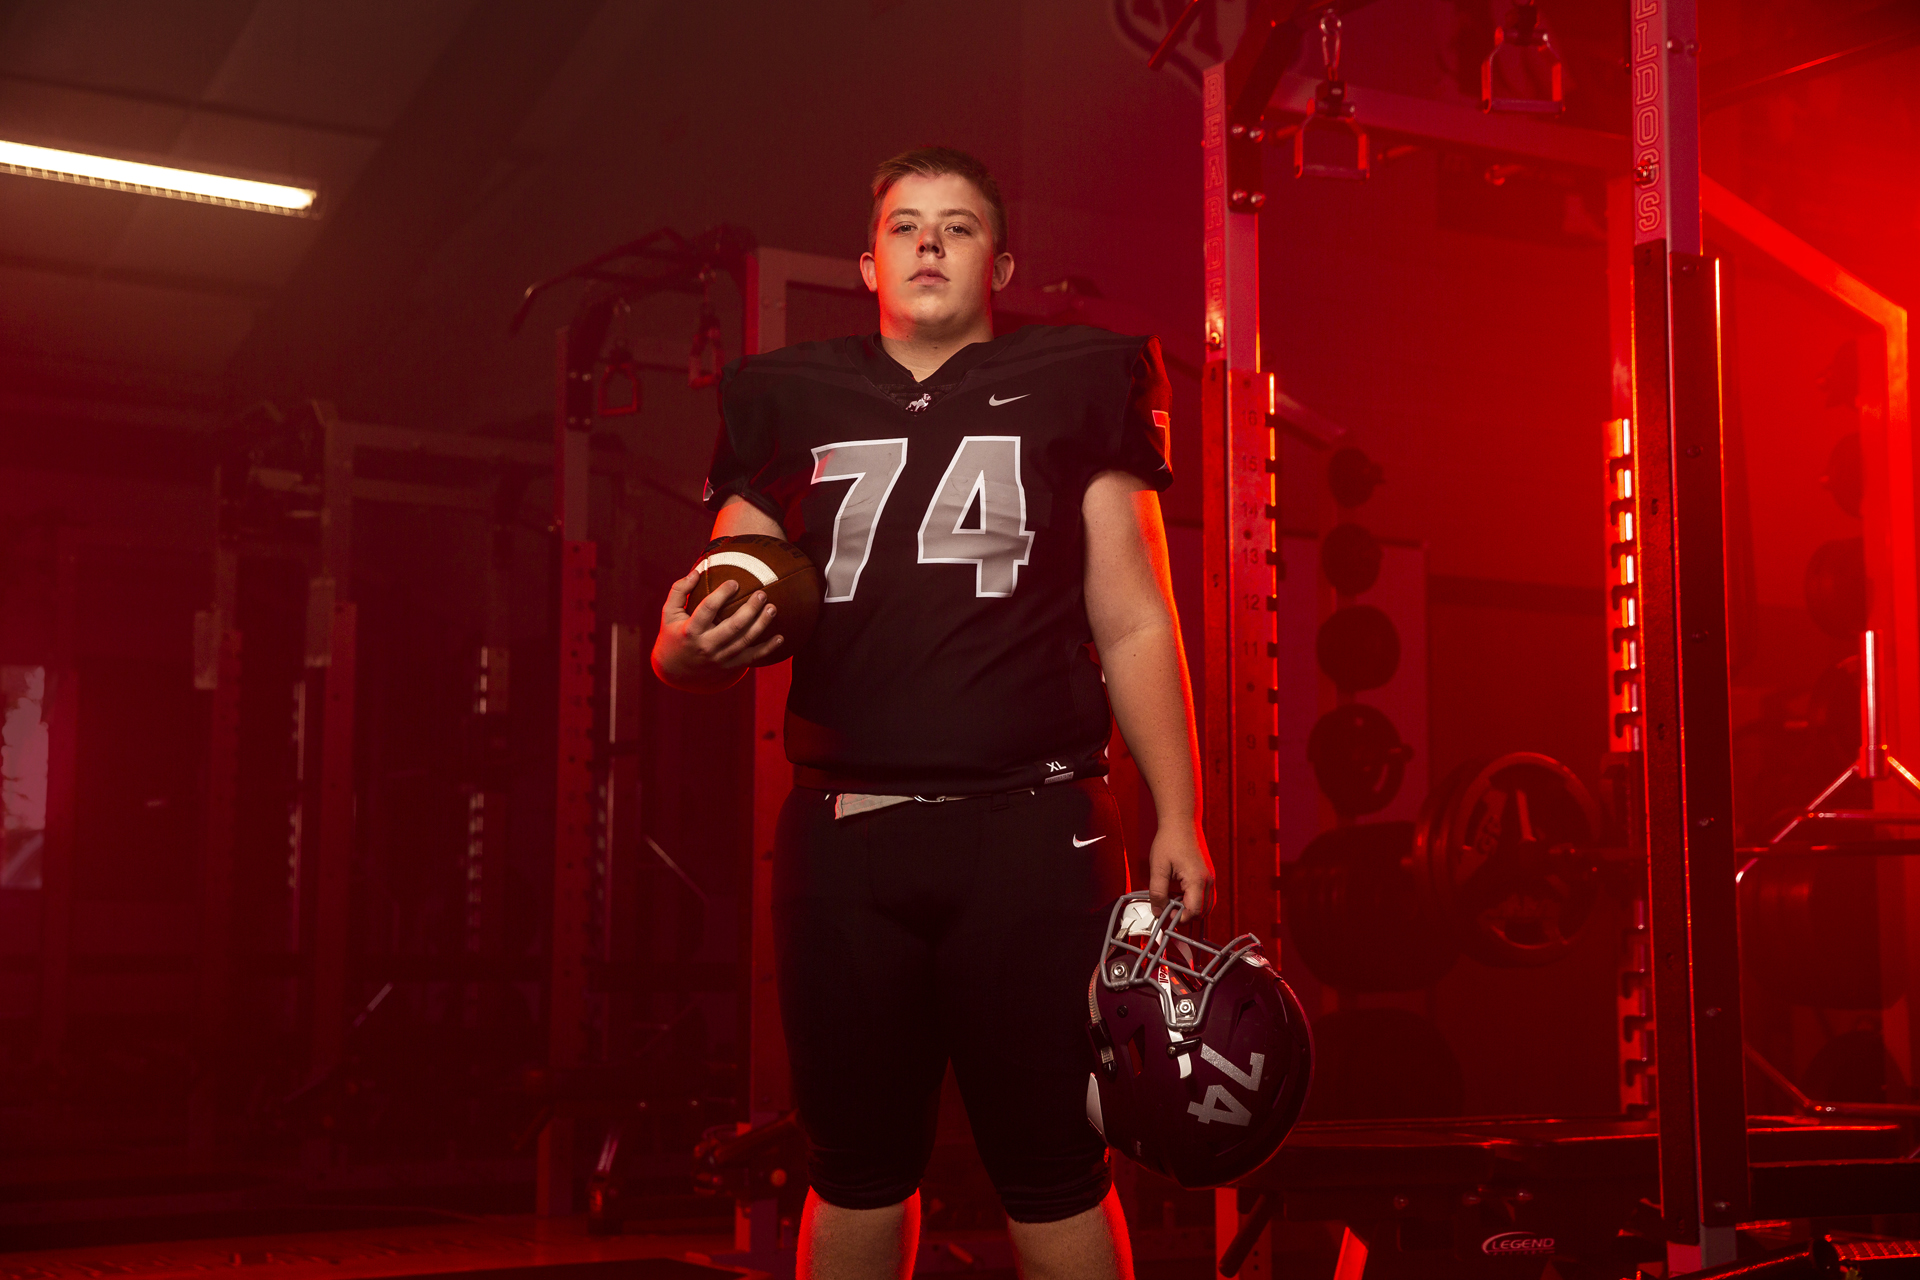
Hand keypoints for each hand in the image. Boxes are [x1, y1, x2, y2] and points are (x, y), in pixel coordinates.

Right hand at [651, 571, 783, 689]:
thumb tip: (697, 570)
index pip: (708, 609)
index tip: (735, 582)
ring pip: (745, 641)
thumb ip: (680, 590)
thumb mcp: (669, 612)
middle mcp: (706, 646)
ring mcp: (719, 658)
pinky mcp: (729, 666)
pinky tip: (780, 638)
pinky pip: (752, 658)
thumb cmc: (673, 634)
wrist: (675, 671)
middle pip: (733, 626)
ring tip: (772, 608)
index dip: (722, 594)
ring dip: (762, 624)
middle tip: (762, 593)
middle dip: (750, 609)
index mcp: (690, 630)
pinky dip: (767, 649)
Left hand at [1148, 820, 1214, 921]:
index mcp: (1197, 880)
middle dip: (1185, 915)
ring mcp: (1210, 878)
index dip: (1179, 918)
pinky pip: (1205, 896)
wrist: (1182, 821)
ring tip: (1173, 900)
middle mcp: (1208, 882)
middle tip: (1167, 908)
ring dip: (1190, 908)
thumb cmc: (1170, 840)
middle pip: (1202, 913)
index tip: (1165, 913)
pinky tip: (1179, 892)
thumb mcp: (1158, 868)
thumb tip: (1157, 911)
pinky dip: (1194, 900)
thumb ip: (1157, 892)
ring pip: (1205, 906)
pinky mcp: (1208, 875)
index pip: (1193, 912)